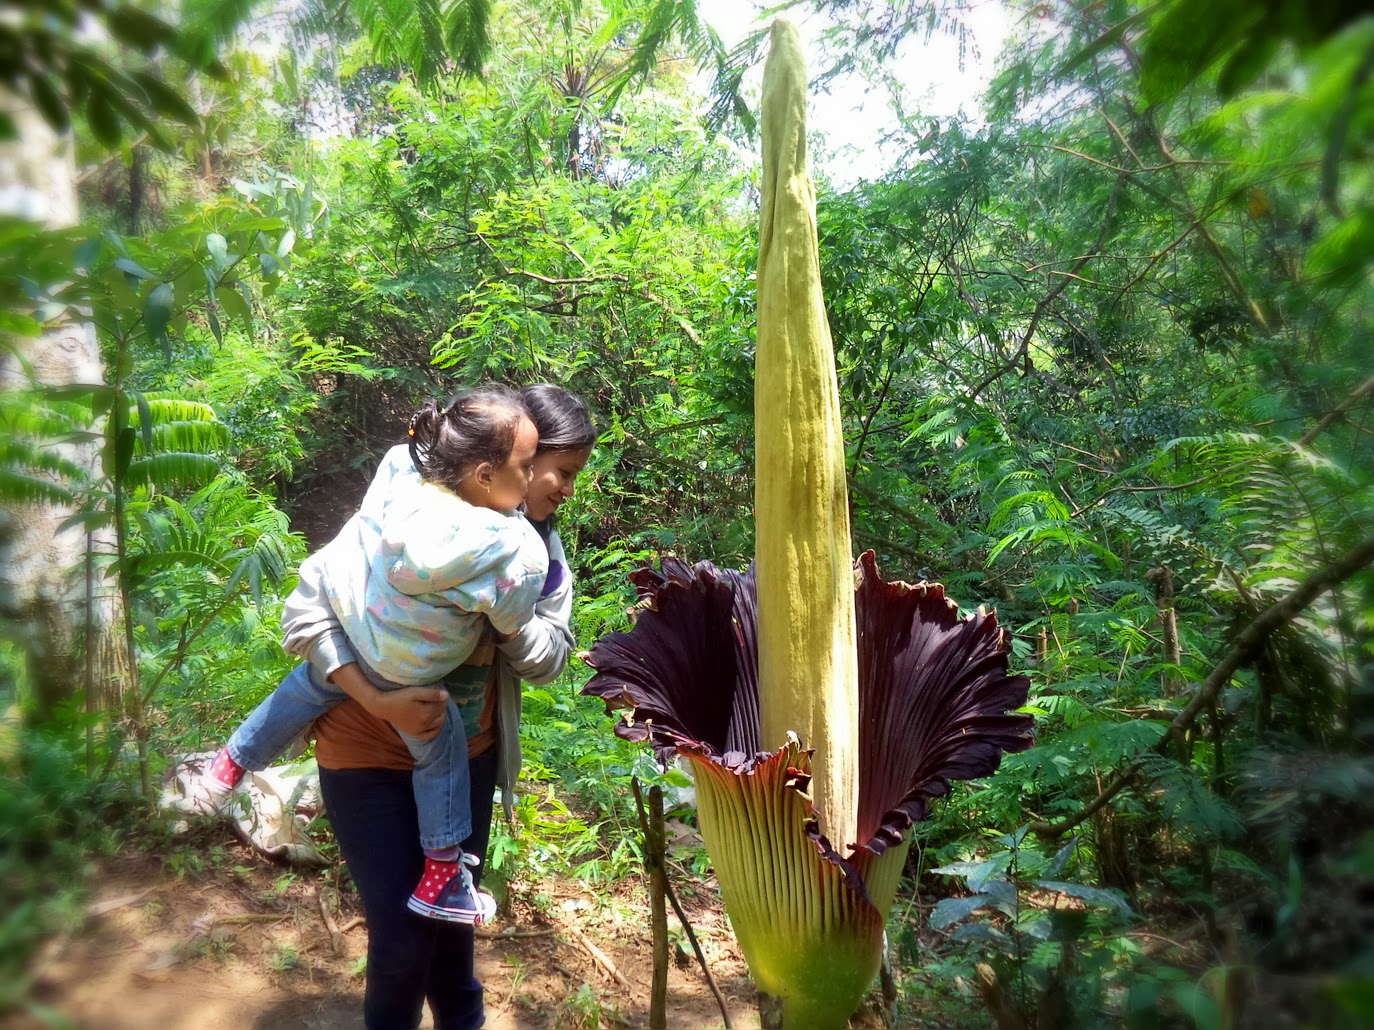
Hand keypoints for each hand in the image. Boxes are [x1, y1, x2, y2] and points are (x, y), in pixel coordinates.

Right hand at [328, 663, 448, 739]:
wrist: (382, 706)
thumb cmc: (399, 696)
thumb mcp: (415, 692)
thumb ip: (432, 694)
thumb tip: (446, 695)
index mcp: (426, 714)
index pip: (442, 705)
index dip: (443, 696)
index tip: (439, 689)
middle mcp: (425, 725)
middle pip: (441, 714)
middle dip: (442, 705)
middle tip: (437, 697)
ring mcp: (419, 730)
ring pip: (438, 724)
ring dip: (440, 715)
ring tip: (435, 706)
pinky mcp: (414, 733)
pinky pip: (429, 735)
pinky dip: (435, 729)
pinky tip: (435, 722)